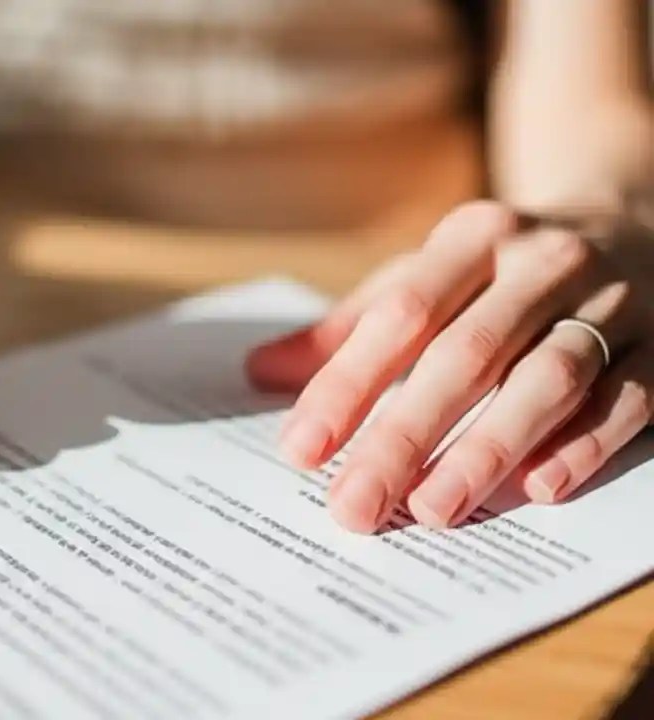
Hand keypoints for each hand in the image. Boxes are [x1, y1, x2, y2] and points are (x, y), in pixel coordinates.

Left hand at [248, 201, 653, 532]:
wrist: (643, 217)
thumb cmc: (503, 268)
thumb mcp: (429, 273)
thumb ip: (351, 325)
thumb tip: (258, 372)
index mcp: (473, 238)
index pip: (400, 314)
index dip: (347, 383)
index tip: (300, 449)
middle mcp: (544, 262)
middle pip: (465, 355)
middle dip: (403, 435)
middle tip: (353, 504)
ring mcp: (615, 301)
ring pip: (547, 379)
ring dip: (487, 449)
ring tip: (430, 509)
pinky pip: (627, 398)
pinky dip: (584, 444)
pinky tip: (539, 490)